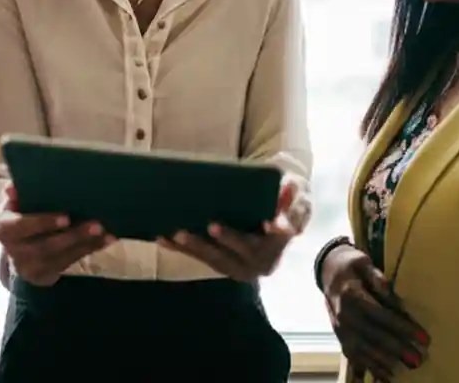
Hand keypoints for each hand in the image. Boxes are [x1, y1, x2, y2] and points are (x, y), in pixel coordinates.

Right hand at [0, 185, 114, 286]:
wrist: (17, 252)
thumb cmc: (19, 218)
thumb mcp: (13, 206)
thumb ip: (15, 196)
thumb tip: (13, 188)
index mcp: (4, 230)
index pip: (21, 227)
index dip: (43, 223)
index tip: (66, 218)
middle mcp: (16, 251)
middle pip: (46, 246)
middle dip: (73, 236)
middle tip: (96, 225)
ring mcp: (31, 267)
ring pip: (62, 257)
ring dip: (87, 244)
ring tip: (106, 232)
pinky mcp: (47, 275)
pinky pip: (72, 261)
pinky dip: (91, 249)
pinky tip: (107, 239)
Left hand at [155, 175, 299, 281]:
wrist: (276, 223)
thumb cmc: (286, 207)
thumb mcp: (296, 201)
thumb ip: (293, 199)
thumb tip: (289, 190)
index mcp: (276, 249)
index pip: (270, 243)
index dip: (270, 236)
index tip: (266, 224)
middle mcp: (258, 265)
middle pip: (237, 255)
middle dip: (224, 241)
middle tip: (210, 225)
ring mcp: (237, 268)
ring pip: (214, 260)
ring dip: (194, 248)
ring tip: (176, 233)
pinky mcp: (220, 264)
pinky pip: (199, 258)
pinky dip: (181, 249)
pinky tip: (162, 238)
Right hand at [321, 243, 427, 381]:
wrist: (327, 272)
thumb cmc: (350, 266)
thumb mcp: (362, 261)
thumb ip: (374, 275)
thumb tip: (387, 288)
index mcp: (351, 295)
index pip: (380, 315)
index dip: (402, 327)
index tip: (423, 337)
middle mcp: (344, 315)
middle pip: (373, 336)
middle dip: (397, 349)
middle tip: (418, 359)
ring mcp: (340, 329)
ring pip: (363, 350)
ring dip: (384, 362)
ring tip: (405, 370)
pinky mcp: (340, 337)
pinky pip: (354, 356)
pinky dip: (370, 367)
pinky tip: (386, 375)